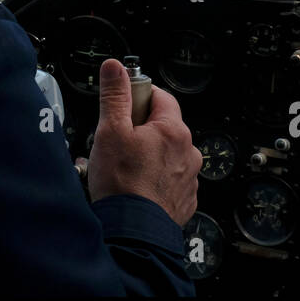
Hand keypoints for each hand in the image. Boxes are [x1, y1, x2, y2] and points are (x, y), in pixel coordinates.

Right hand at [86, 58, 200, 226]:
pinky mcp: (184, 200)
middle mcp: (188, 152)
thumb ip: (114, 95)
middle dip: (139, 130)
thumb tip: (115, 67)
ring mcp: (189, 177)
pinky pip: (169, 179)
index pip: (159, 96)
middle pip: (162, 126)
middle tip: (116, 142)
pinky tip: (135, 186)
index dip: (137, 97)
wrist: (134, 232)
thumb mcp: (110, 131)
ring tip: (123, 169)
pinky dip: (154, 179)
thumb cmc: (123, 184)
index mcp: (173, 130)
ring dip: (147, 156)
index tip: (122, 106)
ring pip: (166, 154)